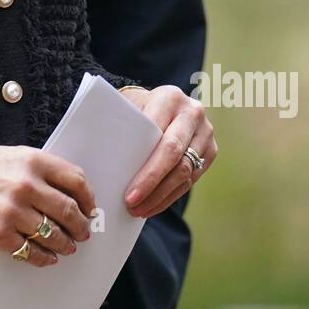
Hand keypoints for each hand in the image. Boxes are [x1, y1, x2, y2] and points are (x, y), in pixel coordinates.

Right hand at [0, 142, 96, 266]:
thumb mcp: (9, 155)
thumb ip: (38, 170)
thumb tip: (66, 193)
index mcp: (32, 160)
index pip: (76, 180)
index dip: (88, 198)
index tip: (89, 208)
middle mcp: (26, 185)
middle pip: (69, 211)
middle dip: (81, 226)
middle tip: (83, 232)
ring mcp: (13, 211)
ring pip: (54, 235)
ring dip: (66, 244)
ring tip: (68, 247)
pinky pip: (31, 251)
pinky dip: (44, 257)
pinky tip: (47, 257)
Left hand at [120, 85, 216, 216]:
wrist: (164, 104)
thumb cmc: (139, 109)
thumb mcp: (129, 108)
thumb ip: (121, 127)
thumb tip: (98, 159)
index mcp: (170, 98)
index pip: (159, 135)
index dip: (145, 168)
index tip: (128, 192)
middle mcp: (193, 113)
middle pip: (174, 156)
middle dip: (152, 184)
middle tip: (132, 205)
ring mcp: (205, 133)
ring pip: (185, 172)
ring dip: (161, 196)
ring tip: (139, 210)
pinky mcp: (210, 151)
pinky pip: (191, 180)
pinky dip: (170, 196)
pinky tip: (153, 206)